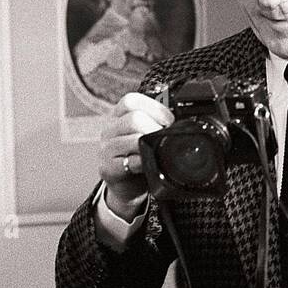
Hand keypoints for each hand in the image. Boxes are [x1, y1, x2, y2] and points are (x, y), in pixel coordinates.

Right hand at [97, 91, 173, 219]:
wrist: (128, 187)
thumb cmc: (141, 157)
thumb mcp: (148, 136)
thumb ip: (158, 124)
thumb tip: (181, 121)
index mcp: (119, 116)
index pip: (131, 101)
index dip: (155, 108)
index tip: (169, 121)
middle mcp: (110, 129)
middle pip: (133, 118)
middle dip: (155, 128)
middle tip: (165, 139)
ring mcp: (106, 149)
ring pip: (132, 139)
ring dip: (150, 145)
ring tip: (158, 152)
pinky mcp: (107, 168)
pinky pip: (126, 162)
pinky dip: (142, 163)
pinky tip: (148, 165)